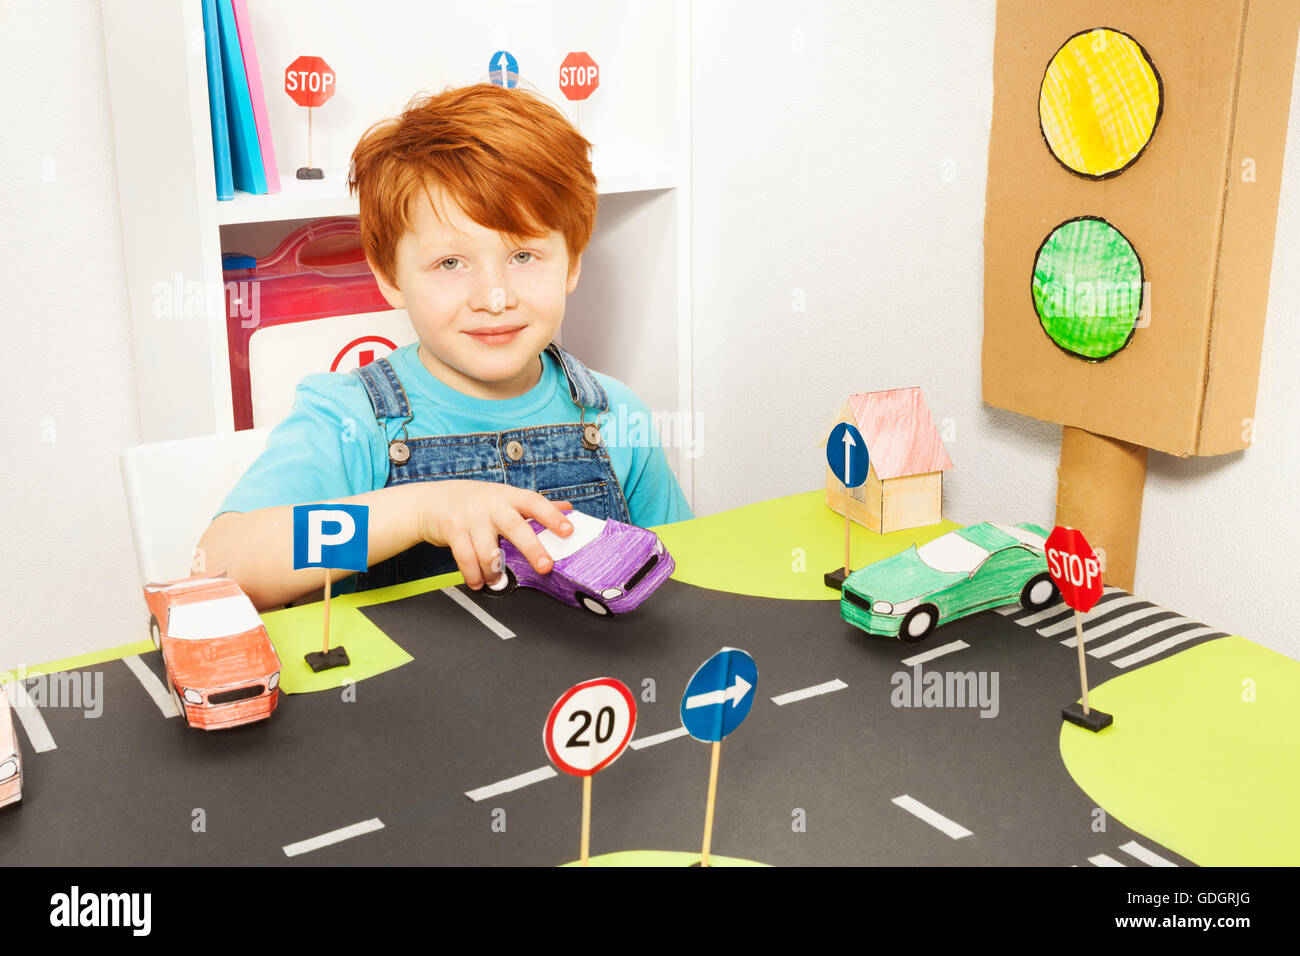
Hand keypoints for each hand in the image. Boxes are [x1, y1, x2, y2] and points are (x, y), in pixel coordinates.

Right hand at [413, 480, 572, 589]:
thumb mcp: (504, 497)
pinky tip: (478, 583)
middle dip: (532, 548)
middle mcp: (492, 504)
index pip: (535, 503)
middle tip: (545, 567)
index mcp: (509, 496)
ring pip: (489, 551)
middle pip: (516, 527)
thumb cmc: (474, 502)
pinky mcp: (452, 530)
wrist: (430, 501)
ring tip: (496, 582)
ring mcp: (471, 517)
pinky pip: (466, 559)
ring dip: (494, 572)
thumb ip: (534, 506)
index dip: (553, 516)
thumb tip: (569, 508)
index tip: (568, 530)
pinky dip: (473, 576)